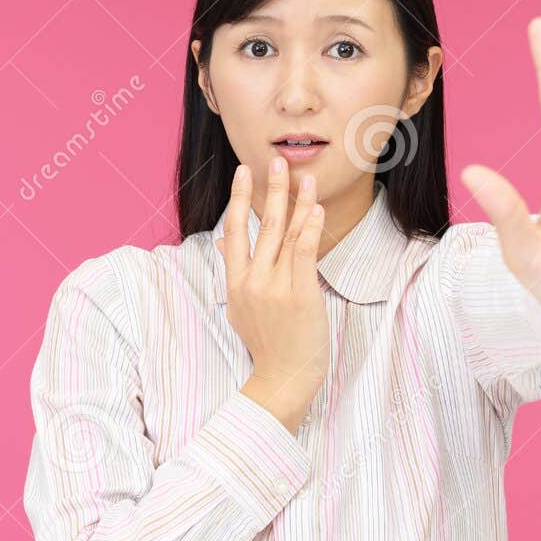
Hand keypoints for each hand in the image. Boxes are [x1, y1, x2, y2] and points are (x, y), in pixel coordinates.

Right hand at [217, 158, 328, 432]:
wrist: (282, 379)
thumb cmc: (267, 346)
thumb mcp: (241, 310)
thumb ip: (237, 274)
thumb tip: (225, 243)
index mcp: (235, 283)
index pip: (234, 231)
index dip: (240, 198)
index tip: (244, 172)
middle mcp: (252, 281)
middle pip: (261, 225)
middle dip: (270, 190)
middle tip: (276, 161)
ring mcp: (275, 288)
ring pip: (285, 235)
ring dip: (296, 202)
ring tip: (303, 177)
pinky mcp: (300, 295)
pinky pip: (304, 253)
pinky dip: (309, 228)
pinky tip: (315, 208)